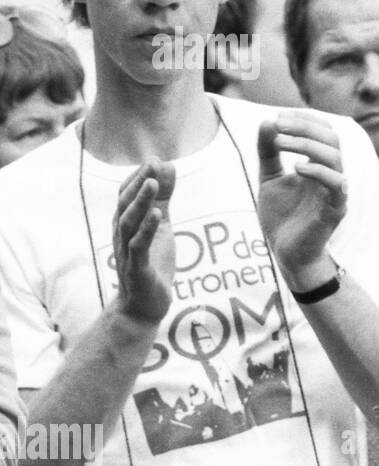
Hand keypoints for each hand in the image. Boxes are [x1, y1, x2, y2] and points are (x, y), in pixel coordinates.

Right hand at [112, 159, 175, 324]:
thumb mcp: (161, 227)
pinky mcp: (137, 268)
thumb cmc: (152, 263)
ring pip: (129, 222)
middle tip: (153, 163)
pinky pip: (138, 246)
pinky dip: (146, 229)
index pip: (127, 195)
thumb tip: (168, 166)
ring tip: (153, 182)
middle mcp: (122, 235)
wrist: (144, 306)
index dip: (139, 177)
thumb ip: (163, 199)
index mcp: (127, 224)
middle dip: (139, 182)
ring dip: (140, 201)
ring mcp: (127, 252)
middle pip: (125, 204)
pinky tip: (156, 215)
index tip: (155, 159)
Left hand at [256, 113, 345, 289]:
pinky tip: (296, 168)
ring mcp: (335, 192)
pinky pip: (337, 185)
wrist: (287, 254)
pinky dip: (319, 172)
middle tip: (278, 123)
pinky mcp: (335, 210)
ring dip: (307, 144)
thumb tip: (267, 121)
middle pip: (332, 138)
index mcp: (319, 165)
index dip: (305, 119)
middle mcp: (331, 175)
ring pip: (335, 158)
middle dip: (304, 126)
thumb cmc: (282, 217)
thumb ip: (268, 152)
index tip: (278, 116)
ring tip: (280, 142)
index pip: (324, 132)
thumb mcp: (269, 178)